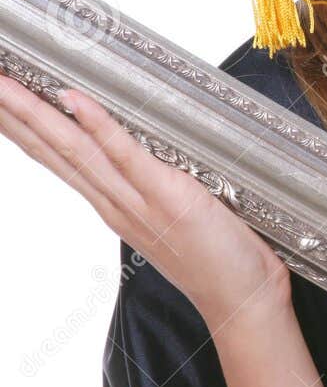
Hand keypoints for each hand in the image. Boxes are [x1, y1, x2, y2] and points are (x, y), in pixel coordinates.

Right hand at [0, 72, 291, 332]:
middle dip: (12, 114)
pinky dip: (100, 126)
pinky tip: (73, 99)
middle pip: (51, 150)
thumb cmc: (215, 259)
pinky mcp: (170, 196)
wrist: (242, 303)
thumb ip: (147, 189)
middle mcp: (115, 203)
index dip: (21, 126)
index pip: (55, 158)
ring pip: (76, 150)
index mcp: (113, 205)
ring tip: (3, 83)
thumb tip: (139, 154)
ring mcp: (138, 201)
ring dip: (36, 113)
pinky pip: (128, 156)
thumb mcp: (168, 218)